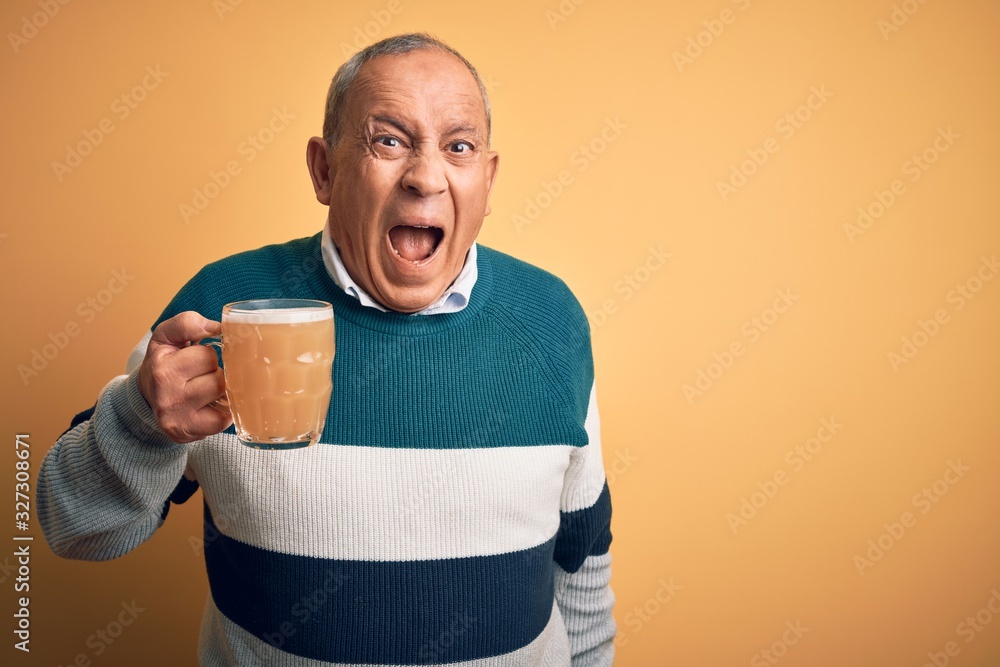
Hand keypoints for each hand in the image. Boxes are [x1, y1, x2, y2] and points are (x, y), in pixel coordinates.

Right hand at [136, 311, 231, 443]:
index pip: (207, 356)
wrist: (147, 396)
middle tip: (201, 375)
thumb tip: (216, 327)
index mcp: (162, 369)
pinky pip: (224, 421)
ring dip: (221, 391)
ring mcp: (178, 418)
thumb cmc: (163, 363)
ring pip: (223, 397)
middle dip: (215, 373)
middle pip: (219, 378)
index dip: (206, 354)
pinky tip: (210, 406)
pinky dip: (223, 412)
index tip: (195, 358)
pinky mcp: (188, 433)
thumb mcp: (167, 336)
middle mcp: (168, 397)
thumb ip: (187, 323)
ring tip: (206, 389)